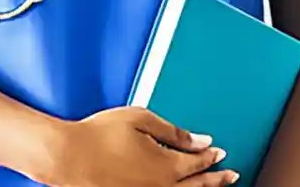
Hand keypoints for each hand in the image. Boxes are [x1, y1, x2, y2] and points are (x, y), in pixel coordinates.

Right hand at [37, 106, 238, 186]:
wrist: (68, 156)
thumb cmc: (99, 135)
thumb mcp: (140, 120)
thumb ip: (174, 131)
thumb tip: (200, 140)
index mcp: (167, 166)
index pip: (197, 160)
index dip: (210, 154)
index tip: (219, 151)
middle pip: (197, 185)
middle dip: (216, 179)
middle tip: (231, 176)